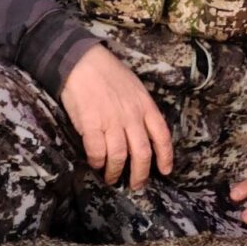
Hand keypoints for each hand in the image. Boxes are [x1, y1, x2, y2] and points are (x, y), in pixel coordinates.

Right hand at [59, 43, 173, 188]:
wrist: (81, 60)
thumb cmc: (107, 72)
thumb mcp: (134, 87)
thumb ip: (140, 109)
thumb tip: (140, 132)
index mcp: (145, 106)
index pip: (161, 136)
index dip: (166, 157)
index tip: (165, 171)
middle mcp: (131, 116)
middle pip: (142, 153)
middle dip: (140, 174)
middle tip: (136, 185)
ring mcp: (111, 120)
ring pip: (119, 156)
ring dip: (115, 172)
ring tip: (111, 179)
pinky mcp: (91, 123)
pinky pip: (97, 151)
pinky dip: (97, 162)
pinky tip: (96, 164)